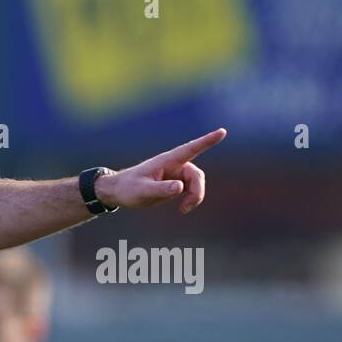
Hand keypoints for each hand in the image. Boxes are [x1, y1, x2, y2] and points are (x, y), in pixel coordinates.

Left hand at [95, 128, 226, 213]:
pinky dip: (190, 199)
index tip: (222, 132)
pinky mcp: (175, 184)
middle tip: (186, 208)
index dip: (207, 141)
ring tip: (183, 210)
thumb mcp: (142, 191)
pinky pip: (191, 190)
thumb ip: (161, 189)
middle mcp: (175, 165)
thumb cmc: (128, 188)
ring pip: (196, 184)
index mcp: (167, 161)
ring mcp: (176, 174)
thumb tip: (180, 187)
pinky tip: (182, 209)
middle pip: (196, 175)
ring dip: (194, 197)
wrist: (119, 192)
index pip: (191, 149)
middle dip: (197, 191)